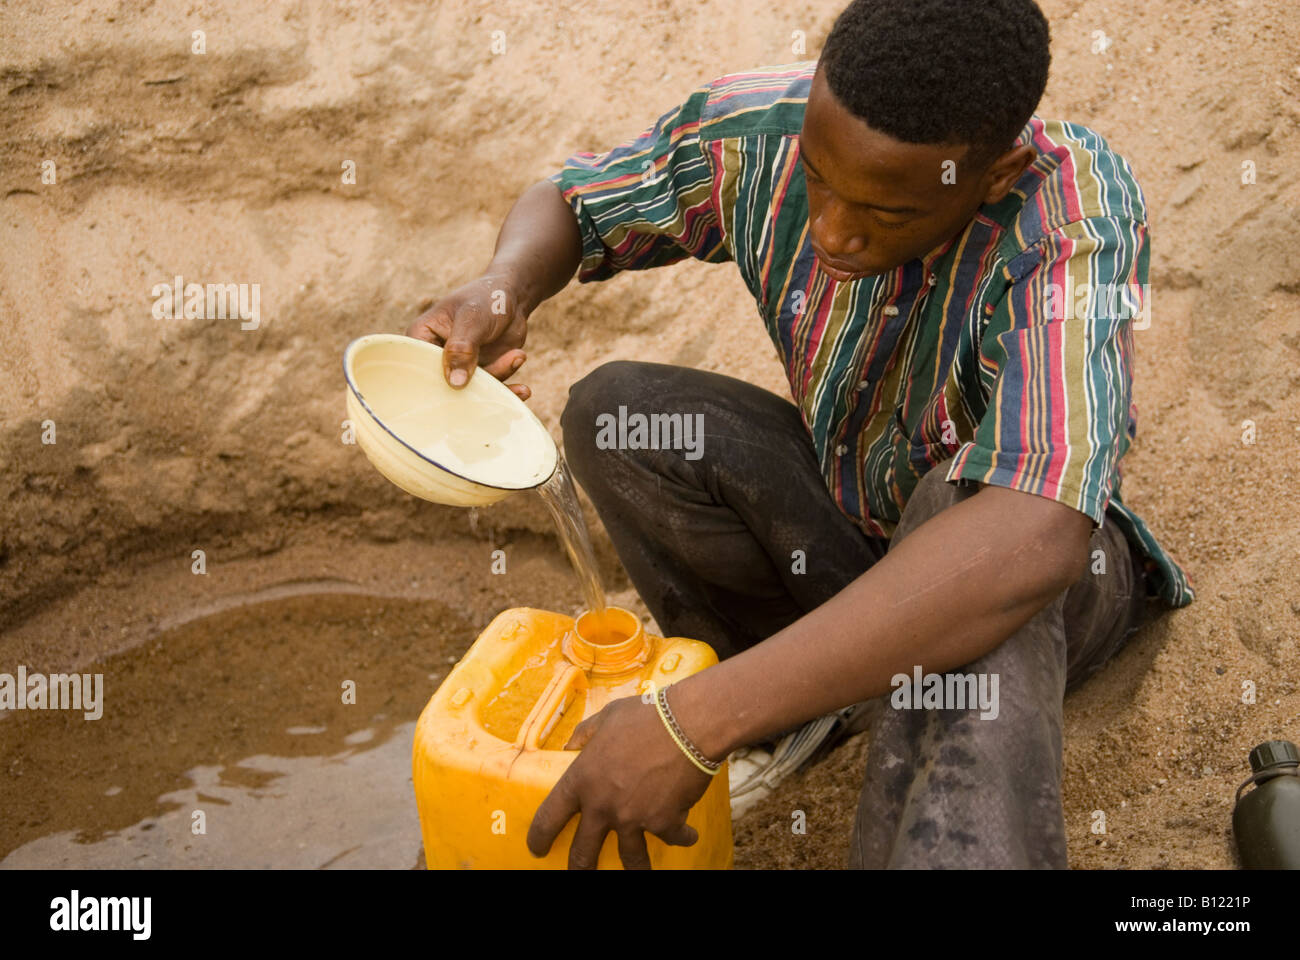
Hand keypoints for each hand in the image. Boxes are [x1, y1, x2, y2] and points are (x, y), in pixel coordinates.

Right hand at [405, 272, 530, 400]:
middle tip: (494, 386)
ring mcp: (459, 367)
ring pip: (472, 389)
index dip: (434, 383)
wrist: (513, 298)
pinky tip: (524, 389)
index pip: (419, 366)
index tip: (458, 389)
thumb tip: (455, 383)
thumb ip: (462, 348)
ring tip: (517, 355)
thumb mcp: (472, 319)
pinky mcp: (480, 373)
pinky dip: (507, 390)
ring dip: (498, 379)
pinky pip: (490, 389)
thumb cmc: (486, 299)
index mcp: (422, 337)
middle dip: (471, 390)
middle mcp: (436, 356)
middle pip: (445, 385)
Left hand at [526, 694, 712, 868]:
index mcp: (582, 779)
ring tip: (638, 873)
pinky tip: (688, 835)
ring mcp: (633, 819)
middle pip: (583, 852)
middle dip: (580, 868)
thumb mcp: (606, 717)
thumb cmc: (646, 716)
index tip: (536, 848)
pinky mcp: (664, 823)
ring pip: (630, 858)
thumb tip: (570, 745)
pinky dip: (682, 836)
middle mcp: (602, 805)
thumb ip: (585, 734)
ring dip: (635, 868)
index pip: (549, 817)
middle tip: (580, 873)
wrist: (687, 724)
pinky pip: (672, 838)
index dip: (539, 836)